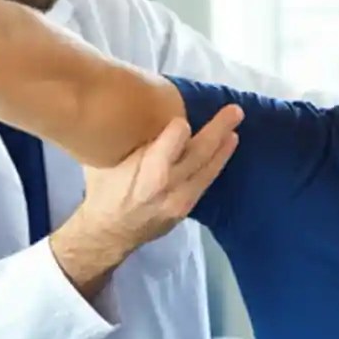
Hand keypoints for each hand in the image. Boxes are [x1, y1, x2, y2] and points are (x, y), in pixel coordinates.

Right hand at [50, 105, 243, 296]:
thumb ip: (127, 138)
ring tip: (235, 128)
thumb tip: (138, 104)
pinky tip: (225, 149)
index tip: (182, 115)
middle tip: (234, 110)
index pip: (172, 143)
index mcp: (145, 174)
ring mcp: (181, 200)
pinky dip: (216, 164)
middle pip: (199, 154)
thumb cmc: (102, 191)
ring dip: (224, 147)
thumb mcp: (104, 161)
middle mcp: (168, 187)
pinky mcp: (187, 208)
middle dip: (218, 129)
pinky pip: (206, 182)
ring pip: (209, 169)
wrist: (107, 234)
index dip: (179, 127)